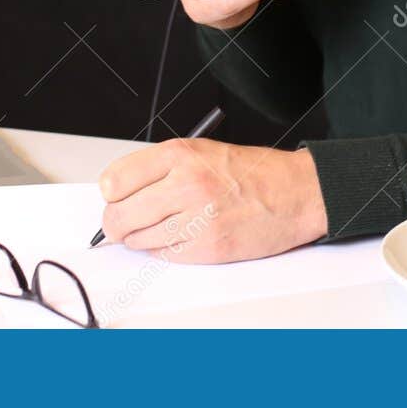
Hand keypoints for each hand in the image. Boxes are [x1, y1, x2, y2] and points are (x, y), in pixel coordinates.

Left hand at [97, 139, 327, 262]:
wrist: (295, 194)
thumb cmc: (252, 173)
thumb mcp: (201, 151)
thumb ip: (159, 168)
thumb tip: (117, 191)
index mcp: (181, 154)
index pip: (115, 180)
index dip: (111, 193)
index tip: (116, 196)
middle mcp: (187, 185)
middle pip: (119, 215)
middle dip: (116, 223)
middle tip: (124, 221)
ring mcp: (198, 219)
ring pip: (138, 239)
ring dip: (142, 237)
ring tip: (165, 224)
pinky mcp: (208, 248)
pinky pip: (164, 255)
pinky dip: (165, 250)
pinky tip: (183, 235)